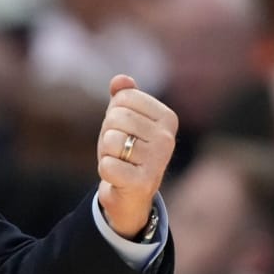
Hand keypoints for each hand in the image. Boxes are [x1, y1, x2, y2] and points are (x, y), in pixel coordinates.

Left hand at [96, 74, 177, 238]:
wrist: (130, 193)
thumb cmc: (127, 151)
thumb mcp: (124, 120)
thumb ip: (124, 97)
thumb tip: (121, 80)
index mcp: (168, 117)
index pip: (124, 98)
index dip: (113, 113)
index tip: (124, 129)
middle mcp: (167, 138)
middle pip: (116, 118)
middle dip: (108, 133)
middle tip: (119, 148)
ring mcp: (157, 161)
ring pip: (110, 141)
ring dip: (106, 152)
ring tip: (120, 161)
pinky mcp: (143, 182)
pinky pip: (107, 165)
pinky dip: (105, 170)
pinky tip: (118, 176)